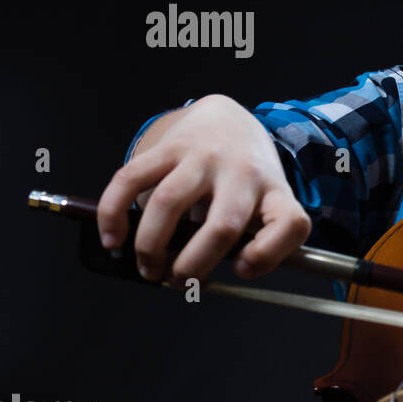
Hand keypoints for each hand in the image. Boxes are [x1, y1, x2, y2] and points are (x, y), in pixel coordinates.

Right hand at [96, 94, 311, 283]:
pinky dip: (115, 213)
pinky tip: (113, 239)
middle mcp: (243, 172)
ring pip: (169, 202)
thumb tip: (207, 277)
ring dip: (151, 246)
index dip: (267, 255)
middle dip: (193, 264)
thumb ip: (252, 239)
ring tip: (148, 268)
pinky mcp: (169, 146)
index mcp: (275, 192)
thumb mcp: (266, 203)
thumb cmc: (246, 178)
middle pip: (223, 225)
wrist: (230, 119)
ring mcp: (205, 156)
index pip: (289, 223)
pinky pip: (132, 178)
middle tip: (178, 282)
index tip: (241, 269)